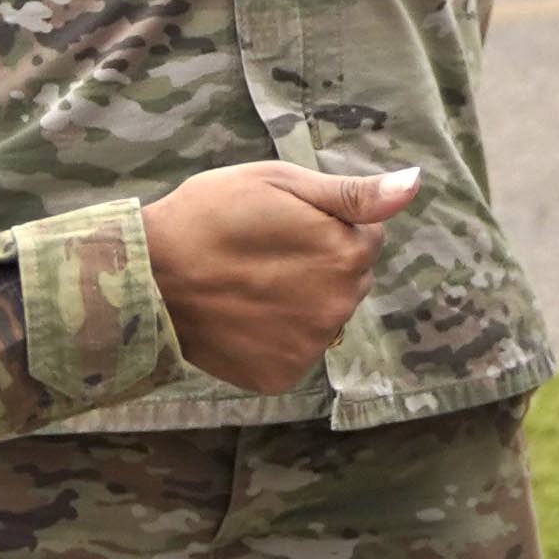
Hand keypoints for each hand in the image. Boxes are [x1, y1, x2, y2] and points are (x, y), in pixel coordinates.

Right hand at [141, 161, 415, 390]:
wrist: (145, 277)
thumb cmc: (208, 215)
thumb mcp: (279, 183)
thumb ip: (353, 193)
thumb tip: (413, 185)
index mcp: (347, 255)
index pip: (366, 238)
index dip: (326, 226)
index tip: (282, 224)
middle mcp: (339, 308)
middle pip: (349, 280)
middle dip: (320, 265)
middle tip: (262, 253)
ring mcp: (309, 347)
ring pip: (322, 316)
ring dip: (299, 302)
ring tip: (247, 283)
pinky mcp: (281, 375)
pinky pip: (294, 350)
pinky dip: (275, 336)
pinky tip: (242, 317)